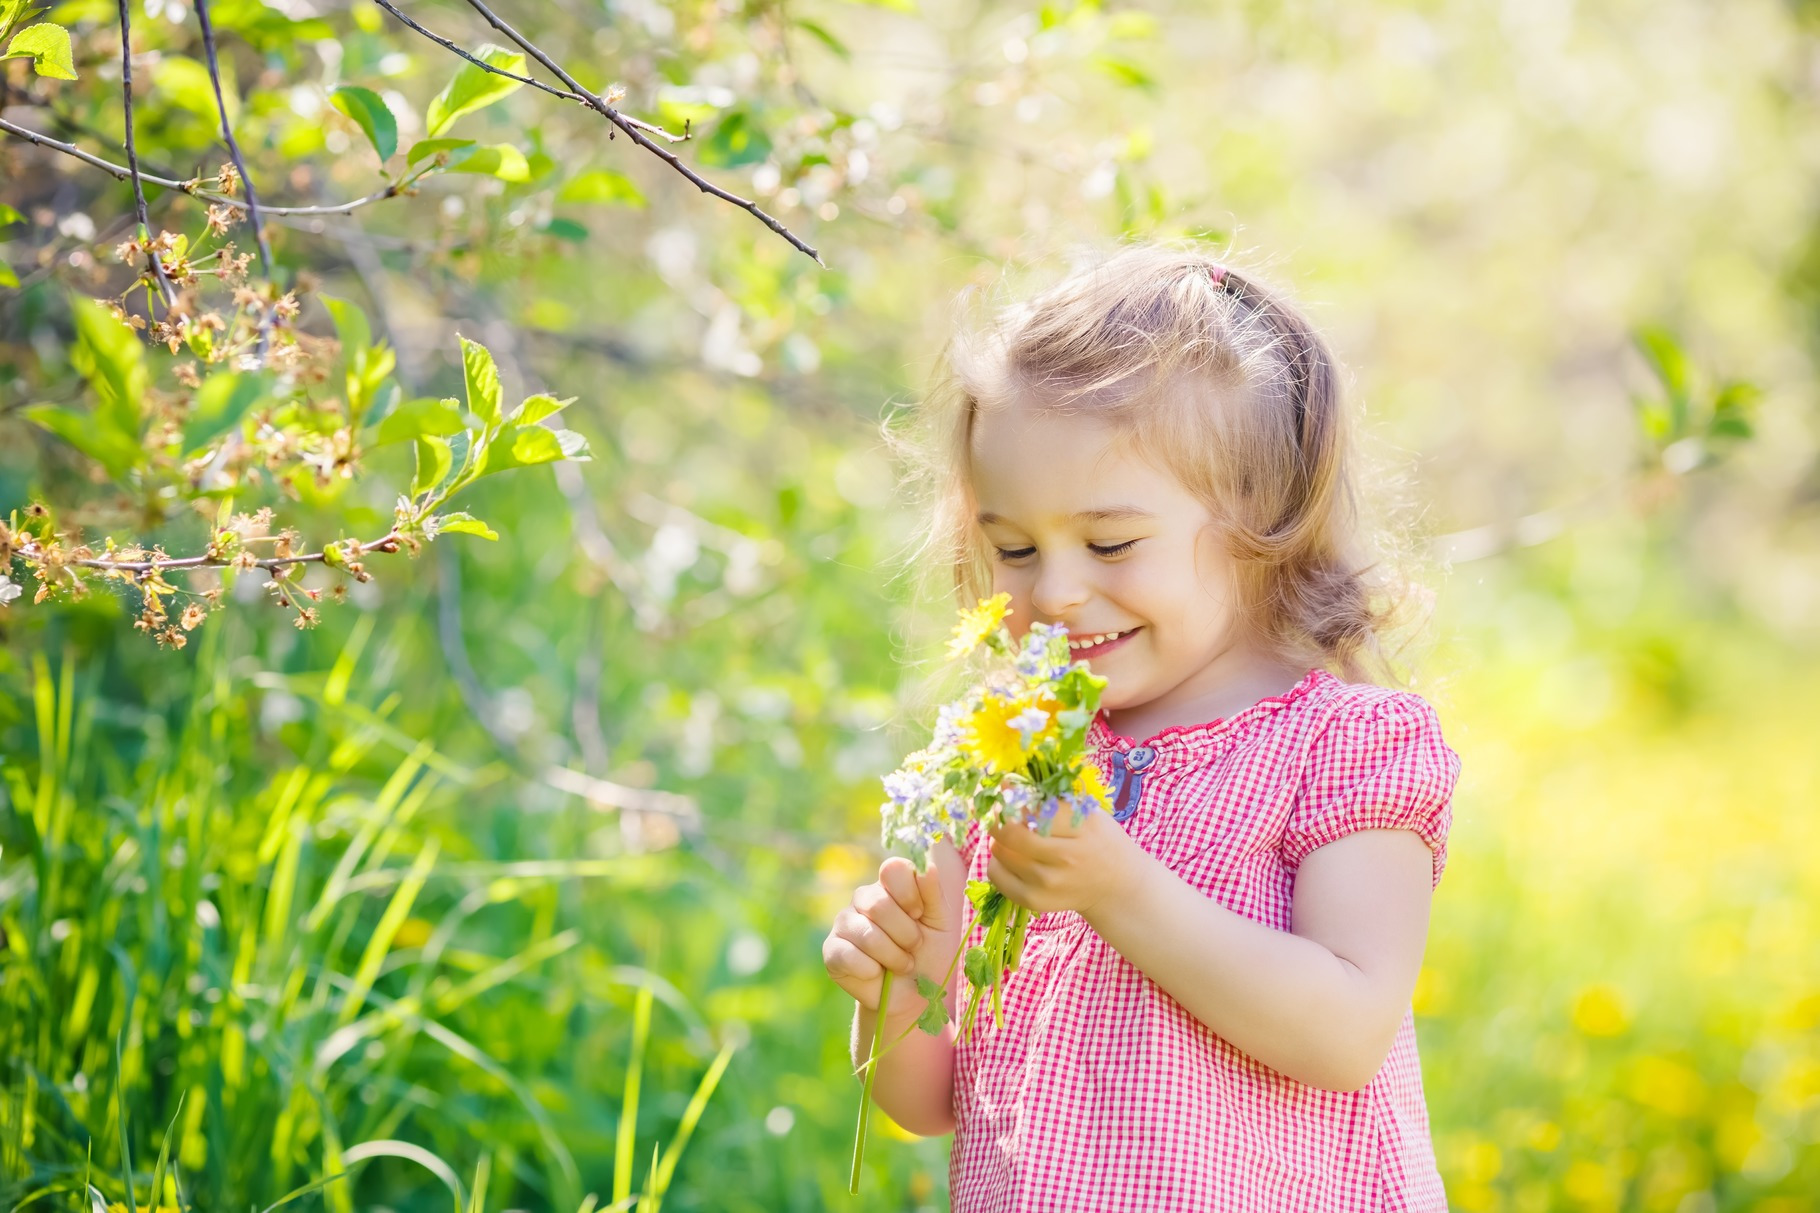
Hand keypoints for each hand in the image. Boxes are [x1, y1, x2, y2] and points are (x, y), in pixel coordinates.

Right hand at [823, 844, 964, 1025]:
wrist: (914, 997)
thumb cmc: (929, 956)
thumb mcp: (940, 924)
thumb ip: (933, 894)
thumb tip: (927, 868)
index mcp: (889, 886)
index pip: (892, 869)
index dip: (910, 894)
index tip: (919, 915)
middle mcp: (863, 899)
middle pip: (878, 903)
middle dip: (906, 934)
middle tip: (914, 948)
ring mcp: (844, 923)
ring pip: (866, 933)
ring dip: (893, 956)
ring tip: (902, 965)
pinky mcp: (832, 951)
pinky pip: (848, 955)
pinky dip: (871, 970)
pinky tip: (877, 974)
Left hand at [987, 805, 1150, 918]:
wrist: (1115, 885)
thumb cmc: (1098, 840)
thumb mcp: (1087, 813)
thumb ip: (1050, 798)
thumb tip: (1005, 782)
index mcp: (1082, 828)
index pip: (1036, 808)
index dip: (1013, 796)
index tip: (1006, 789)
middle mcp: (1066, 857)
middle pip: (1012, 833)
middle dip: (998, 818)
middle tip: (1000, 813)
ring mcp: (1049, 883)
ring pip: (1000, 852)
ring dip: (999, 839)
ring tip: (1012, 837)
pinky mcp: (1034, 900)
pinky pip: (997, 876)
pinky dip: (997, 863)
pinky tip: (1011, 858)